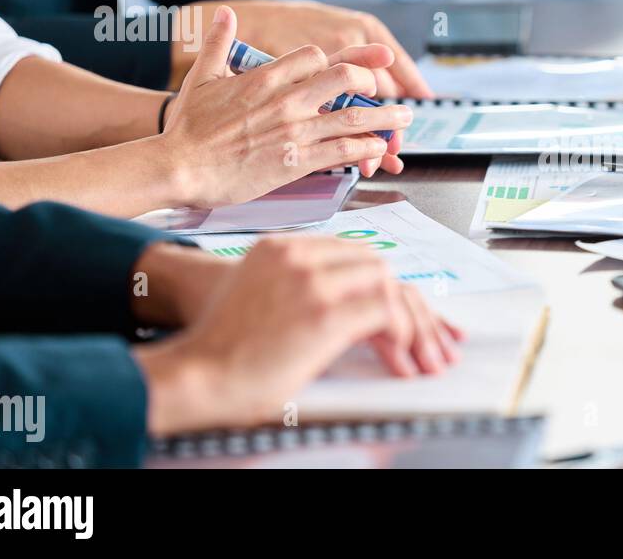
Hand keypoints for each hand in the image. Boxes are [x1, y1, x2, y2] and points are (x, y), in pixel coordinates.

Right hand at [133, 237, 464, 434]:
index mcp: (281, 248)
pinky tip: (402, 357)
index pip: (355, 255)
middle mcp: (298, 255)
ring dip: (412, 323)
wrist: (192, 374)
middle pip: (378, 265)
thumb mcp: (256, 300)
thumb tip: (347, 315)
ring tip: (423, 357)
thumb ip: (296, 291)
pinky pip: (384, 310)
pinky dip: (402, 334)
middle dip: (409, 305)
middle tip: (430, 340)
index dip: (386, 286)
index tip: (409, 314)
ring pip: (388, 284)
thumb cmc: (219, 350)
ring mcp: (312, 279)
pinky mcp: (323, 310)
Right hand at [160, 5, 413, 208]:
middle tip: (385, 92)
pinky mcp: (296, 162)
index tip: (355, 70)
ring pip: (354, 119)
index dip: (340, 62)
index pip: (317, 56)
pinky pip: (343, 151)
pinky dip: (367, 148)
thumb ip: (217, 43)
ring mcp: (294, 131)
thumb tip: (225, 14)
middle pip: (346, 79)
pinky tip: (379, 149)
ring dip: (386, 118)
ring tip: (404, 118)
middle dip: (372, 84)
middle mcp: (287, 100)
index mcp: (267, 78)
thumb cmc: (188, 127)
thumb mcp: (202, 77)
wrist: (179, 165)